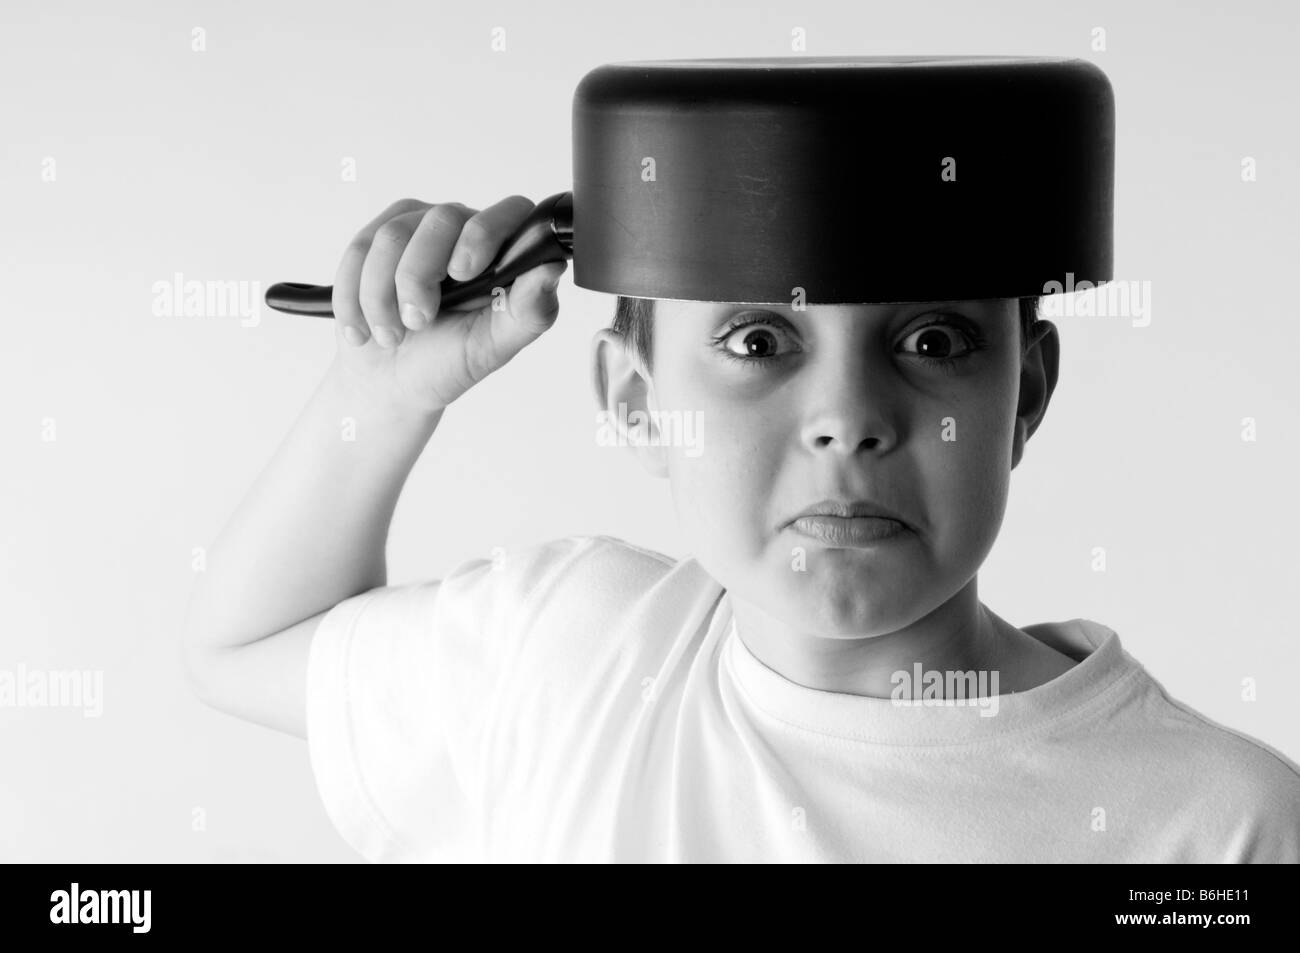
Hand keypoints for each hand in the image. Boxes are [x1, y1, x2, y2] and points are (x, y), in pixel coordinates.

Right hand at [330, 195, 566, 415]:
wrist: (391, 381)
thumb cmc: (448, 362)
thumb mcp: (494, 346)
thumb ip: (529, 310)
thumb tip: (552, 267)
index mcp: (504, 251)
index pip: (509, 212)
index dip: (483, 235)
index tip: (462, 274)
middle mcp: (463, 230)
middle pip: (439, 221)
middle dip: (419, 278)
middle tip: (418, 320)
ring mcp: (417, 229)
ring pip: (391, 238)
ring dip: (382, 298)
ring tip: (392, 335)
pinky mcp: (374, 239)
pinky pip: (357, 251)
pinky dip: (355, 299)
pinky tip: (363, 329)